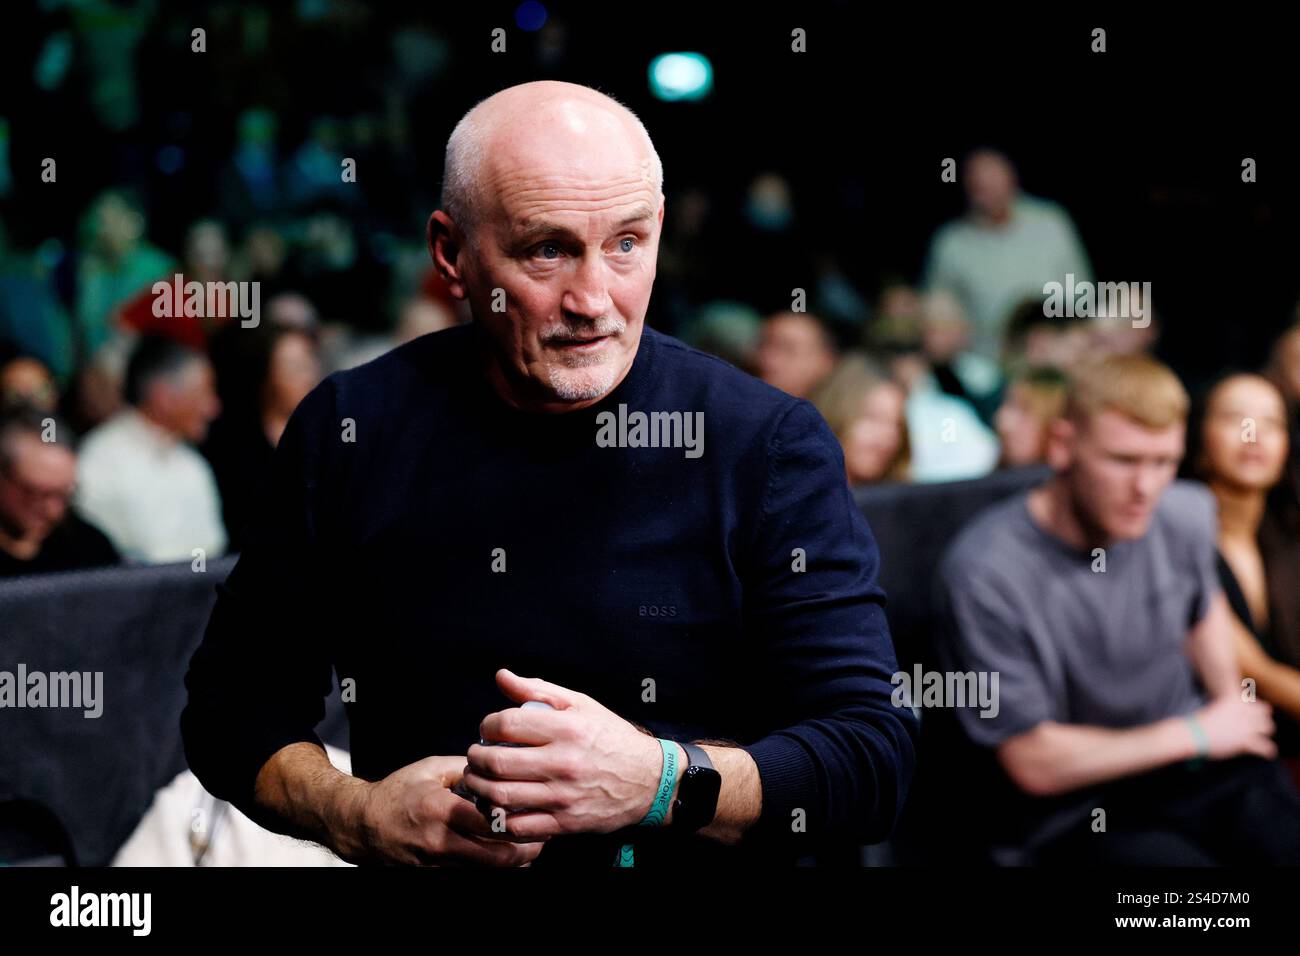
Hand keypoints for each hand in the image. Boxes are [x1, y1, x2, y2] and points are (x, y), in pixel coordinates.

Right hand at [344, 754, 546, 865]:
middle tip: (545, 835)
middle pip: (496, 856)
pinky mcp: (438, 871)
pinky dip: (493, 862)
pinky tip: (506, 851)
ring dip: (513, 859)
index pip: (491, 823)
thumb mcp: (432, 769)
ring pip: (488, 868)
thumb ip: (466, 767)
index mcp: (443, 811)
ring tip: (532, 844)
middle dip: (526, 850)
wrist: (364, 824)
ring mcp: (440, 861)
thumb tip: (497, 763)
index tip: (537, 811)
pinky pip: (473, 870)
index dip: (519, 820)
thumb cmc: (397, 793)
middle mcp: (442, 841)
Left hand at [462, 669, 666, 840]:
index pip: (507, 724)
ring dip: (479, 787)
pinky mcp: (565, 823)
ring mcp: (563, 796)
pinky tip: (496, 806)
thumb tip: (502, 676)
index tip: (489, 728)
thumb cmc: (611, 739)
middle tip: (476, 754)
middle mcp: (564, 763)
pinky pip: (518, 827)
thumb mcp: (581, 706)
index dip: (488, 725)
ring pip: (502, 796)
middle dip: (476, 757)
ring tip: (479, 778)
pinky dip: (498, 818)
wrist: (649, 781)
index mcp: (568, 729)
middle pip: (498, 762)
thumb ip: (539, 690)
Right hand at [1194, 696, 1276, 759]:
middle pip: (1266, 714)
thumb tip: (1238, 720)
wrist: (1194, 734)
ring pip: (1268, 727)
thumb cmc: (1200, 724)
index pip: (1258, 705)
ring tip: (1262, 740)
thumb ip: (1231, 712)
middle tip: (1259, 729)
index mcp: (1236, 701)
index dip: (1258, 712)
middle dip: (1263, 721)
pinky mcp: (1246, 741)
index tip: (1255, 717)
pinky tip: (1268, 753)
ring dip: (1265, 733)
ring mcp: (1246, 726)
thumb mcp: (1218, 710)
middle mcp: (1244, 711)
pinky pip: (1266, 746)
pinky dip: (1268, 750)